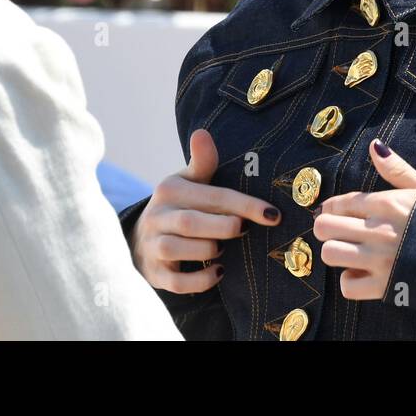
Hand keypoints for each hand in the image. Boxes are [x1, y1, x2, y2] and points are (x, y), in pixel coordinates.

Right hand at [131, 128, 280, 293]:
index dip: (244, 205)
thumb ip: (203, 162)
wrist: (143, 238)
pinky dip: (200, 280)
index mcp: (170, 190)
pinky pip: (177, 282)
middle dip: (224, 226)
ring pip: (179, 249)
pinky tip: (217, 272)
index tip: (272, 214)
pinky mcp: (155, 273)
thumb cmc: (179, 206)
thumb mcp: (188, 181)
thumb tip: (202, 132)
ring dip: (209, 250)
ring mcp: (153, 246)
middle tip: (244, 230)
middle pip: (192, 223)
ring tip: (223, 248)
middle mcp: (157, 217)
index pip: (212, 196)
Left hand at [314, 139, 415, 300]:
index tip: (336, 212)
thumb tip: (374, 145)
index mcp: (387, 203)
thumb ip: (396, 169)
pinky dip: (351, 282)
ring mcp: (381, 260)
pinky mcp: (386, 287)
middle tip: (342, 232)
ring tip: (351, 252)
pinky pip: (347, 287)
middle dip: (329, 228)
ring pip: (330, 254)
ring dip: (337, 253)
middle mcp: (379, 230)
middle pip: (324, 226)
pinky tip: (363, 274)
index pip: (341, 202)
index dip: (332, 207)